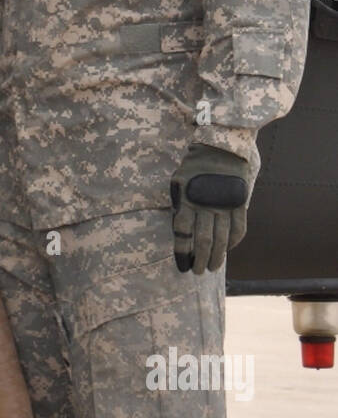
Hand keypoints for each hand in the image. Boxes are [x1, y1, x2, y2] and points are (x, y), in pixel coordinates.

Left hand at [170, 143, 251, 273]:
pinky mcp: (239, 203)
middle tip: (198, 272)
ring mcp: (224, 206)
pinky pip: (238, 228)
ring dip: (217, 256)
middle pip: (202, 241)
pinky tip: (228, 250)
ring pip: (221, 239)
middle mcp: (206, 206)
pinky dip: (234, 242)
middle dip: (200, 260)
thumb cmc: (194, 165)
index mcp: (187, 201)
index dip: (182, 253)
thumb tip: (181, 230)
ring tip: (212, 267)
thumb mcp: (178, 181)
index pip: (183, 234)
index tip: (182, 266)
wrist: (221, 145)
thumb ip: (179, 204)